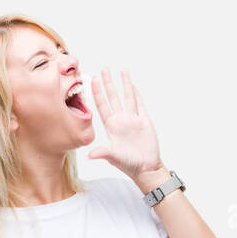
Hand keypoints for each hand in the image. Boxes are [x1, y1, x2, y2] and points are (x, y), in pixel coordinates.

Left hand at [86, 69, 163, 187]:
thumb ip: (103, 153)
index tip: (93, 79)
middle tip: (103, 69)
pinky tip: (132, 84)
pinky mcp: (144, 121)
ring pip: (127, 97)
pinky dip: (136, 93)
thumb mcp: (114, 158)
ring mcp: (132, 120)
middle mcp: (121, 121)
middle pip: (113, 97)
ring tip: (121, 70)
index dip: (98, 93)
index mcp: (112, 127)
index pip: (102, 106)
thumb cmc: (129, 165)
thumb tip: (89, 155)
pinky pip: (139, 104)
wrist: (146, 168)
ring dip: (124, 83)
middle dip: (108, 83)